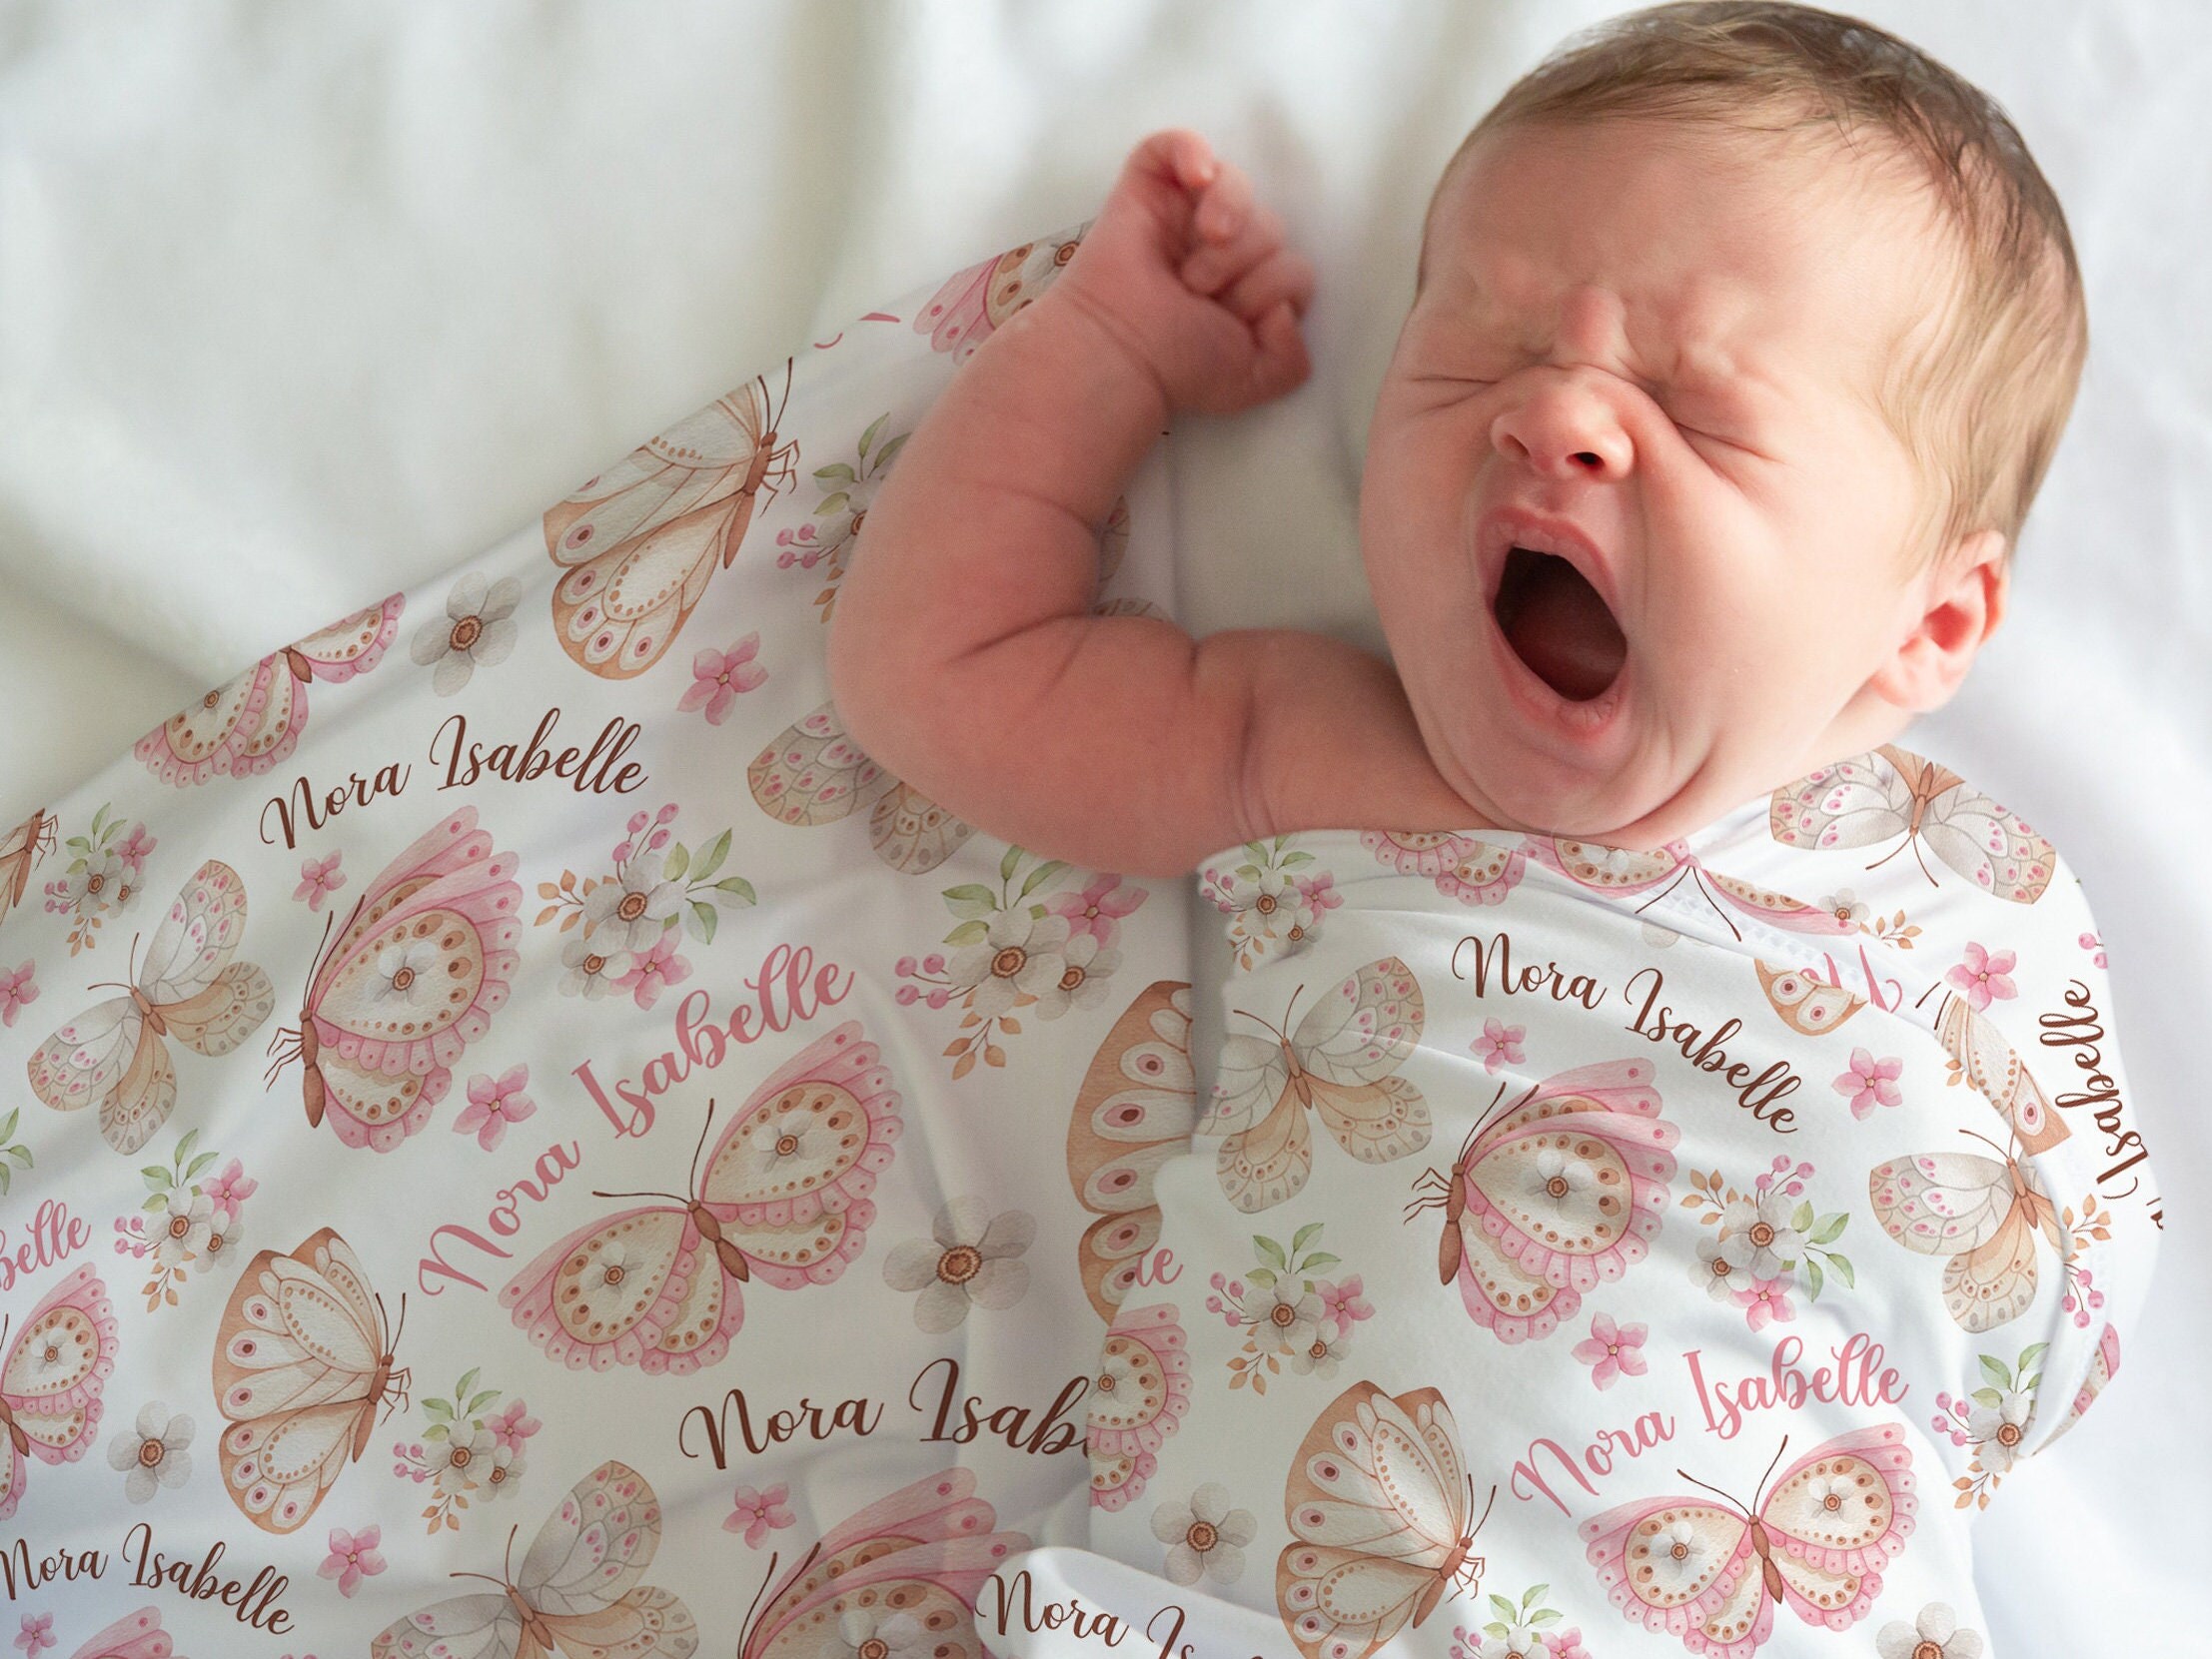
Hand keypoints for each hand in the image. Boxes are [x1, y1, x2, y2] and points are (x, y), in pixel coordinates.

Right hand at [1046, 128, 1314, 417]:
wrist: (1122, 353)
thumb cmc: (1177, 366)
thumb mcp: (1255, 379)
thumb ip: (1295, 359)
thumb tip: (1288, 309)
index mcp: (1247, 285)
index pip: (1294, 265)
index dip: (1272, 291)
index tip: (1233, 318)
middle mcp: (1221, 246)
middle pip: (1271, 225)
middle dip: (1245, 266)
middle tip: (1200, 296)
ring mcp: (1183, 213)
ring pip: (1236, 184)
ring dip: (1227, 226)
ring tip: (1192, 267)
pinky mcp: (1147, 188)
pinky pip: (1177, 143)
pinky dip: (1191, 152)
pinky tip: (1197, 180)